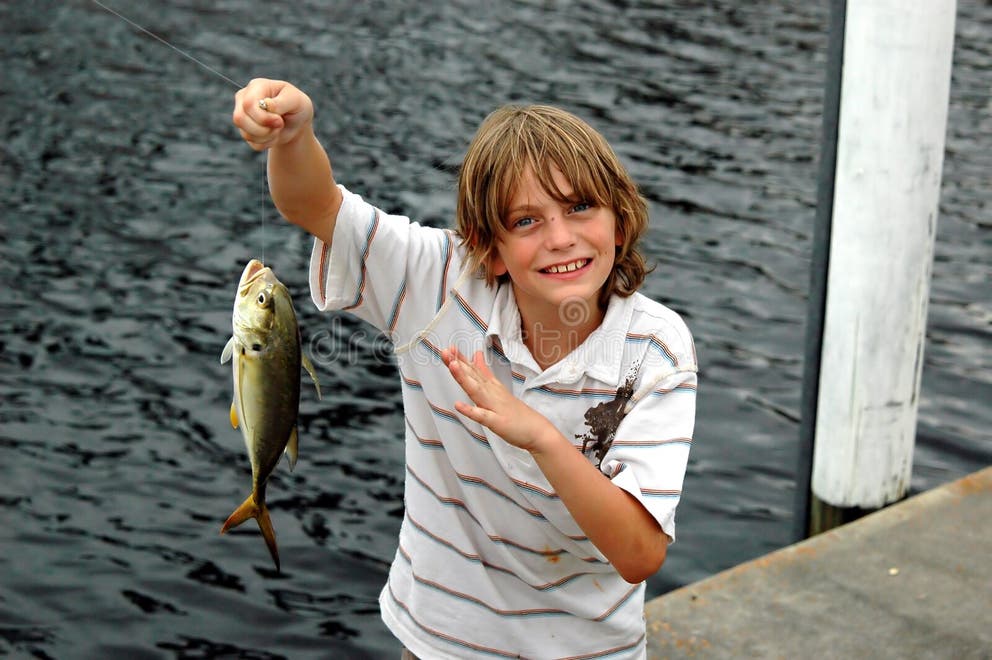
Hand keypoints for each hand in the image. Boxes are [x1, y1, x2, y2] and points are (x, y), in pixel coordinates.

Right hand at [232, 78, 313, 150]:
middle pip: (240, 119)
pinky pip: (252, 143)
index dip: (263, 118)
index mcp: (256, 86)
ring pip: (245, 133)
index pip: (248, 104)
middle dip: (264, 129)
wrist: (298, 122)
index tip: (279, 121)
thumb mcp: (296, 101)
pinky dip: (266, 143)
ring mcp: (242, 114)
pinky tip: (273, 134)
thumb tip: (266, 105)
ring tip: (278, 129)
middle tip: (280, 125)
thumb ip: (281, 102)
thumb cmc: (297, 106)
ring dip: (267, 136)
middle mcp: (244, 98)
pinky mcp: (245, 129)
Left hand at [441, 347, 557, 452]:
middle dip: (458, 363)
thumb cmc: (517, 413)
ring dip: (464, 378)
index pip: (473, 370)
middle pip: (472, 376)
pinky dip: (471, 410)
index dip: (460, 359)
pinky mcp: (497, 422)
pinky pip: (482, 416)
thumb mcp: (498, 389)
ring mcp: (494, 407)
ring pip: (476, 390)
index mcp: (491, 387)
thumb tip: (476, 356)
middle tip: (446, 351)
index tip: (449, 348)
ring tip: (453, 366)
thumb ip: (485, 373)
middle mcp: (492, 393)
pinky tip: (459, 405)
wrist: (537, 430)